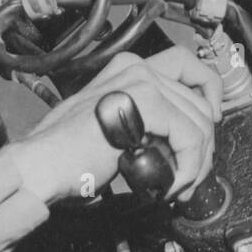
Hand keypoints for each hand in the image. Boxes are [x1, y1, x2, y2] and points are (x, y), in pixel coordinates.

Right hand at [3, 47, 222, 205]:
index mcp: (127, 69)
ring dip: (196, 162)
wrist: (42, 164)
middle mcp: (135, 68)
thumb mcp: (111, 128)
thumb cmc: (64, 156)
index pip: (187, 65)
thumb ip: (146, 125)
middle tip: (191, 175)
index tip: (209, 124)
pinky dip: (188, 167)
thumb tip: (179, 147)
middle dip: (204, 145)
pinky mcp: (145, 102)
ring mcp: (140, 81)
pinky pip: (189, 136)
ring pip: (199, 121)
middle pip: (199, 99)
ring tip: (178, 186)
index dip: (209, 93)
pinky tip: (171, 184)